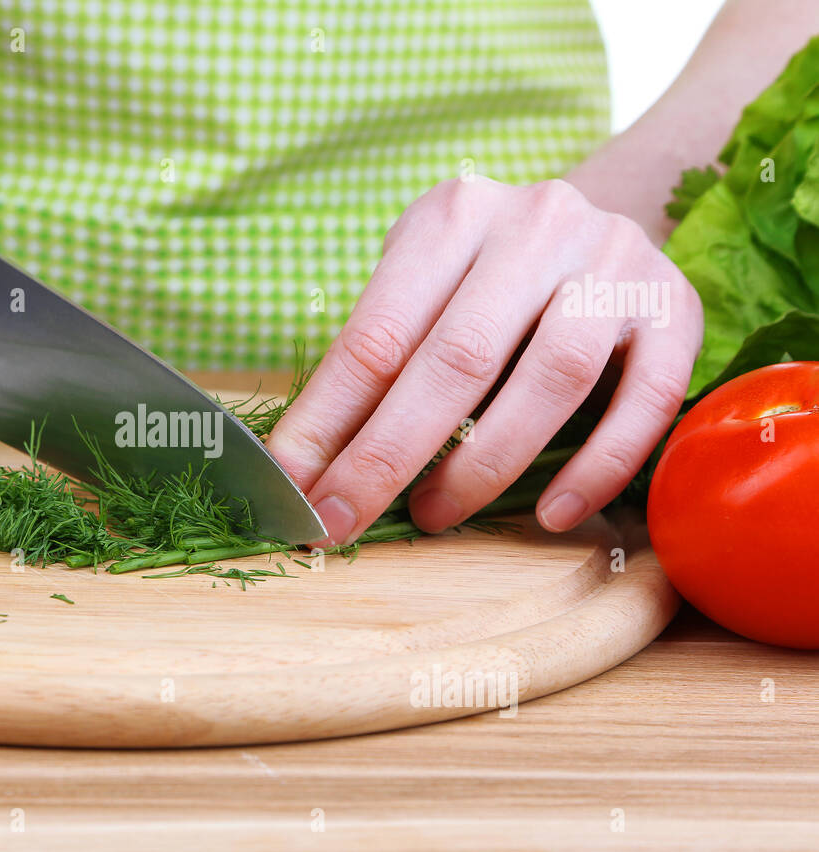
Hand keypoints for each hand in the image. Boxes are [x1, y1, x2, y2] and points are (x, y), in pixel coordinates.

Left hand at [267, 176, 702, 545]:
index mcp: (453, 215)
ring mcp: (615, 262)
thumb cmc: (481, 273)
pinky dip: (596, 468)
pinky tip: (551, 515)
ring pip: (551, 377)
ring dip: (484, 464)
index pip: (375, 334)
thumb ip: (377, 350)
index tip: (290, 489)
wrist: (600, 218)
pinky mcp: (678, 309)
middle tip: (341, 520)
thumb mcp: (420, 282)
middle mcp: (537, 225)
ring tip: (433, 515)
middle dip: (385, 456)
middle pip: (456, 359)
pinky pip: (645, 403)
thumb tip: (310, 461)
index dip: (325, 421)